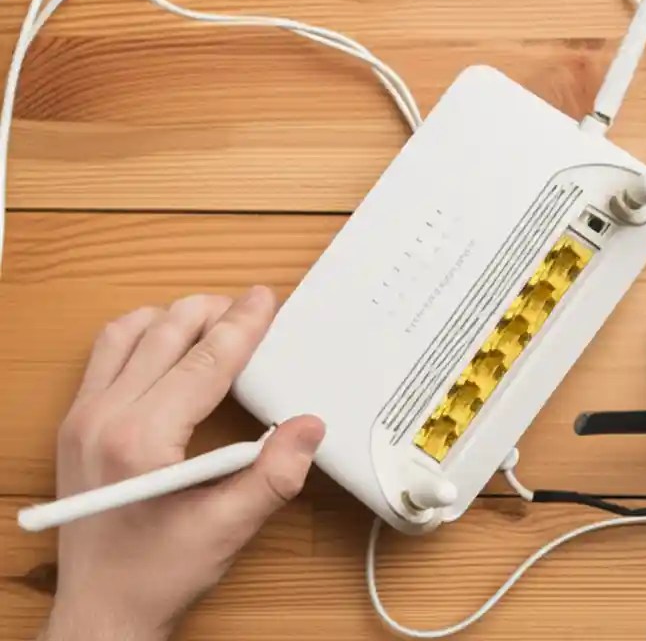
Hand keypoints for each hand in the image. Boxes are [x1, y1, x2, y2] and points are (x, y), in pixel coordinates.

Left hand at [41, 287, 325, 640]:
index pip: (202, 362)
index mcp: (140, 440)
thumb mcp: (228, 531)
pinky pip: (106, 354)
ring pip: (127, 333)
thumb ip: (273, 477)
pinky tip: (169, 345)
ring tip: (214, 320)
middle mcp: (102, 419)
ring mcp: (81, 418)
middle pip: (164, 333)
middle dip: (213, 311)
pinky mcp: (74, 424)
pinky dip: (141, 336)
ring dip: (173, 318)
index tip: (265, 300)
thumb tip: (308, 428)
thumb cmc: (155, 575)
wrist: (101, 609)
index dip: (241, 326)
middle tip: (251, 307)